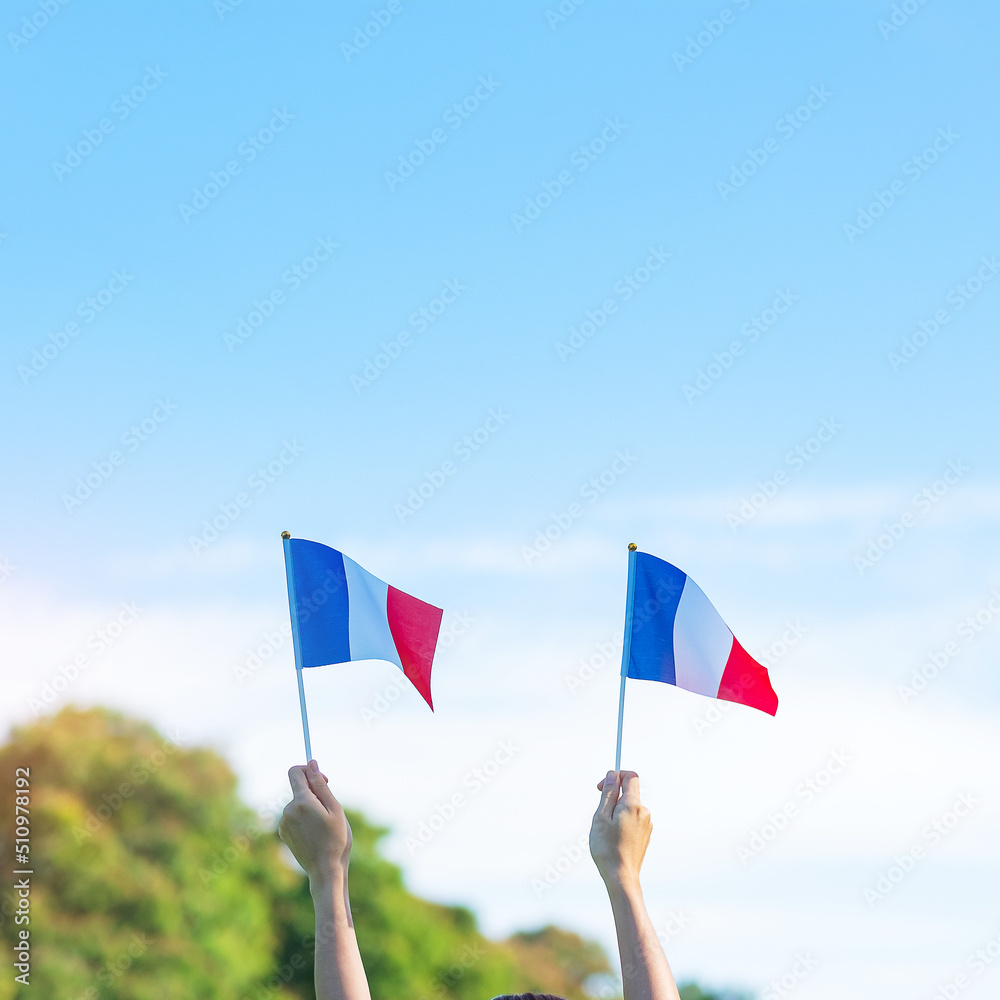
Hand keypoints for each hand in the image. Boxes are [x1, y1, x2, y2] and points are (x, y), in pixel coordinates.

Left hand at [278, 759, 351, 885]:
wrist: (325, 870)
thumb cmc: (336, 839)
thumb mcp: (334, 808)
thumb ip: (321, 785)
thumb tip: (311, 764)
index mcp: (302, 802)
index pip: (295, 772)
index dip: (309, 770)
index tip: (322, 780)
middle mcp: (288, 810)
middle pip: (299, 788)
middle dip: (314, 791)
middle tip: (329, 808)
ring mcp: (283, 823)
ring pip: (298, 803)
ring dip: (310, 806)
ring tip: (323, 824)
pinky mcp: (283, 833)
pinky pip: (294, 815)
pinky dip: (304, 818)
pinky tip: (314, 833)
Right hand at [590, 770, 651, 890]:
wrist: (621, 877)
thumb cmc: (607, 848)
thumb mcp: (601, 817)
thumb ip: (608, 793)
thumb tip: (613, 775)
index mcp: (633, 805)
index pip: (631, 777)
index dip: (616, 775)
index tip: (603, 786)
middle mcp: (644, 812)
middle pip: (629, 792)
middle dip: (613, 797)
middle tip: (600, 815)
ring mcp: (646, 824)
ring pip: (629, 807)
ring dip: (617, 811)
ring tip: (606, 831)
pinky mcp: (645, 834)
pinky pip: (633, 819)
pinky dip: (622, 821)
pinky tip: (614, 838)